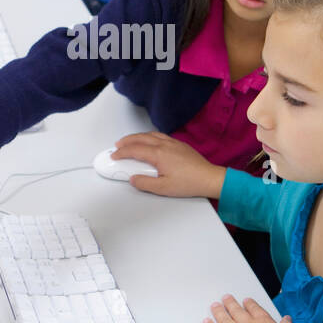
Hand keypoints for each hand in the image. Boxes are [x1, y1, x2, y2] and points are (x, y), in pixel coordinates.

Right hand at [110, 132, 225, 197]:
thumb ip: (145, 183)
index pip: (134, 150)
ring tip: (130, 142)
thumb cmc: (189, 183)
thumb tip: (133, 178)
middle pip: (140, 138)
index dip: (122, 152)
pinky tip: (149, 141)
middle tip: (118, 145)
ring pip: (151, 134)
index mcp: (159, 154)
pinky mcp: (180, 145)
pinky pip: (160, 136)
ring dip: (138, 137)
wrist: (209, 178)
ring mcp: (173, 143)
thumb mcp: (163, 188)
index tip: (114, 156)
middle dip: (127, 140)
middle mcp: (165, 145)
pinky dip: (149, 136)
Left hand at [203, 294, 297, 322]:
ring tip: (214, 306)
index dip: (250, 304)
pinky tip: (206, 322)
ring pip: (225, 319)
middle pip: (237, 312)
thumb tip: (287, 319)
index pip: (256, 310)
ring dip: (219, 311)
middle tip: (226, 298)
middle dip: (231, 304)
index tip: (246, 301)